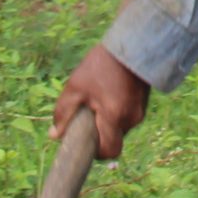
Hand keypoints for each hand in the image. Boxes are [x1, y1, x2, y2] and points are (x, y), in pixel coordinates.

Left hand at [52, 43, 148, 159]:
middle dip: (99, 131)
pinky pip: (126, 116)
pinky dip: (116, 111)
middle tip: (87, 112)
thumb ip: (64, 113)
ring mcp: (140, 111)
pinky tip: (109, 92)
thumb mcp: (76, 87)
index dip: (96, 153)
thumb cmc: (102, 65)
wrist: (133, 44)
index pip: (110, 151)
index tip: (85, 141)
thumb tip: (55, 135)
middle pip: (113, 138)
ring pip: (119, 126)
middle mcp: (131, 118)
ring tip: (98, 97)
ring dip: (107, 120)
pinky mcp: (143, 103)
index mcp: (114, 117)